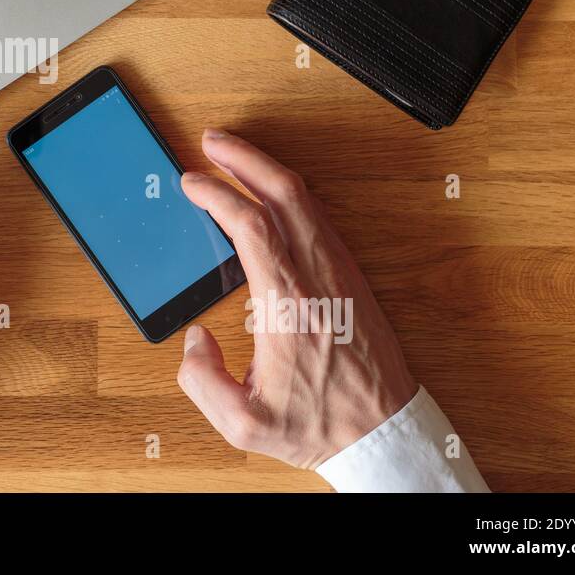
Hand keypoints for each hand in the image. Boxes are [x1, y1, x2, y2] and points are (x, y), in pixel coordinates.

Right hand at [177, 129, 416, 469]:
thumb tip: (194, 339)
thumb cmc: (318, 425)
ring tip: (235, 157)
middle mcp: (317, 278)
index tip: (192, 181)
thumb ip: (202, 381)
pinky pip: (319, 219)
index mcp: (288, 305)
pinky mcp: (352, 277)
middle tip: (212, 141)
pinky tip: (272, 192)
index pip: (250, 226)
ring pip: (305, 200)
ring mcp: (339, 273)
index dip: (216, 194)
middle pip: (282, 194)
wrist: (382, 432)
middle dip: (243, 158)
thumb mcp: (244, 424)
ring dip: (267, 170)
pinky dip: (291, 193)